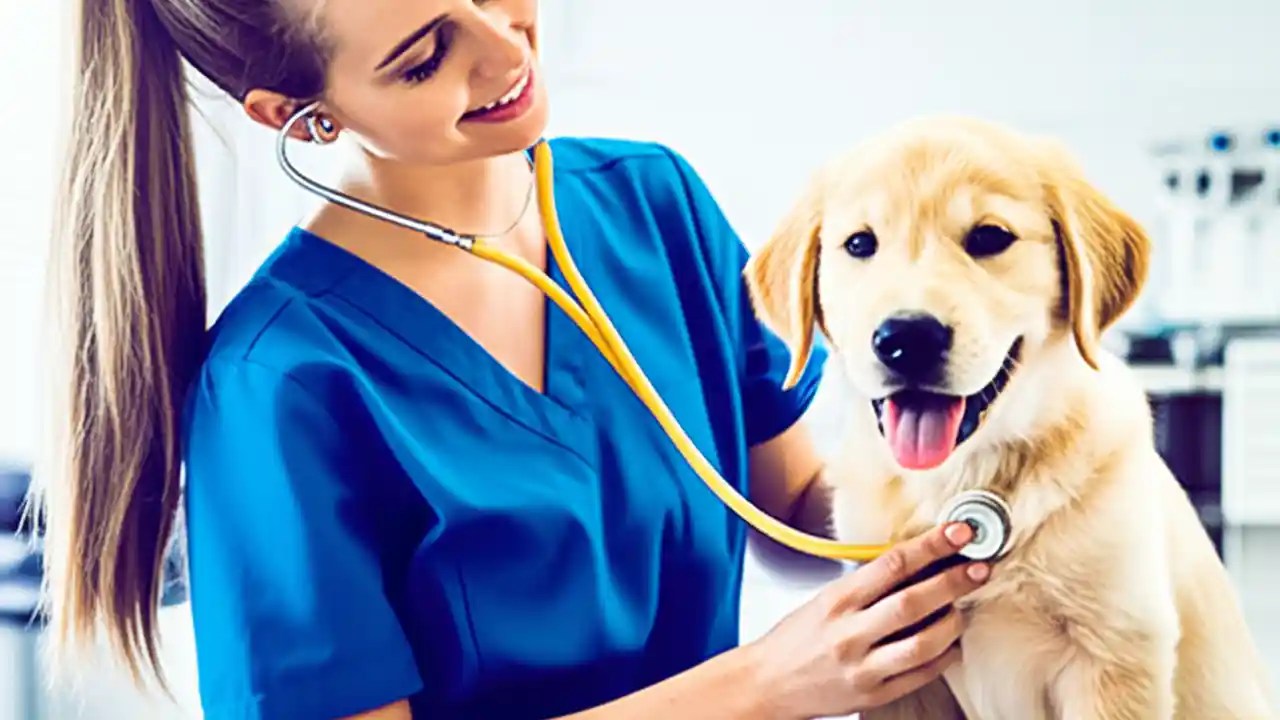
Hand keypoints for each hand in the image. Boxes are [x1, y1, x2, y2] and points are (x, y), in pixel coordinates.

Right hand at [743, 522, 989, 718]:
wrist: (768, 684)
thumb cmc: (797, 638)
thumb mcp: (824, 599)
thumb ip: (867, 584)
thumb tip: (919, 561)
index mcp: (836, 601)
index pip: (891, 564)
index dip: (931, 545)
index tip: (959, 532)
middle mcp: (849, 634)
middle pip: (913, 602)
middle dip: (954, 581)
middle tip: (980, 568)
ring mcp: (863, 668)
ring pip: (924, 643)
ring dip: (954, 622)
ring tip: (964, 608)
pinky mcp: (874, 696)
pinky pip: (921, 674)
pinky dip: (944, 656)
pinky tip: (952, 642)